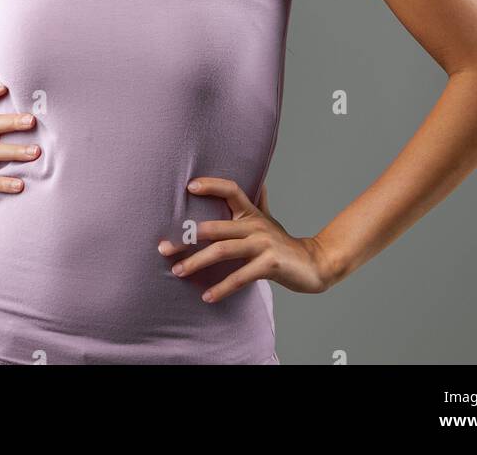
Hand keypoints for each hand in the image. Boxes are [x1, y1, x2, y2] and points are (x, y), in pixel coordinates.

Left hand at [156, 176, 332, 301]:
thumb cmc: (282, 242)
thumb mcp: (268, 219)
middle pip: (215, 228)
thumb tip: (257, 178)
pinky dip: (222, 288)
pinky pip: (240, 277)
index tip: (189, 187)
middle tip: (163, 249)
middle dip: (187, 239)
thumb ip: (259, 200)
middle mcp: (255, 225)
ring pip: (223, 251)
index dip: (211, 185)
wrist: (313, 263)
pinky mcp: (269, 264)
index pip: (231, 189)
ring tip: (178, 272)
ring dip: (197, 263)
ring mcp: (262, 244)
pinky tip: (207, 296)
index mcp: (252, 213)